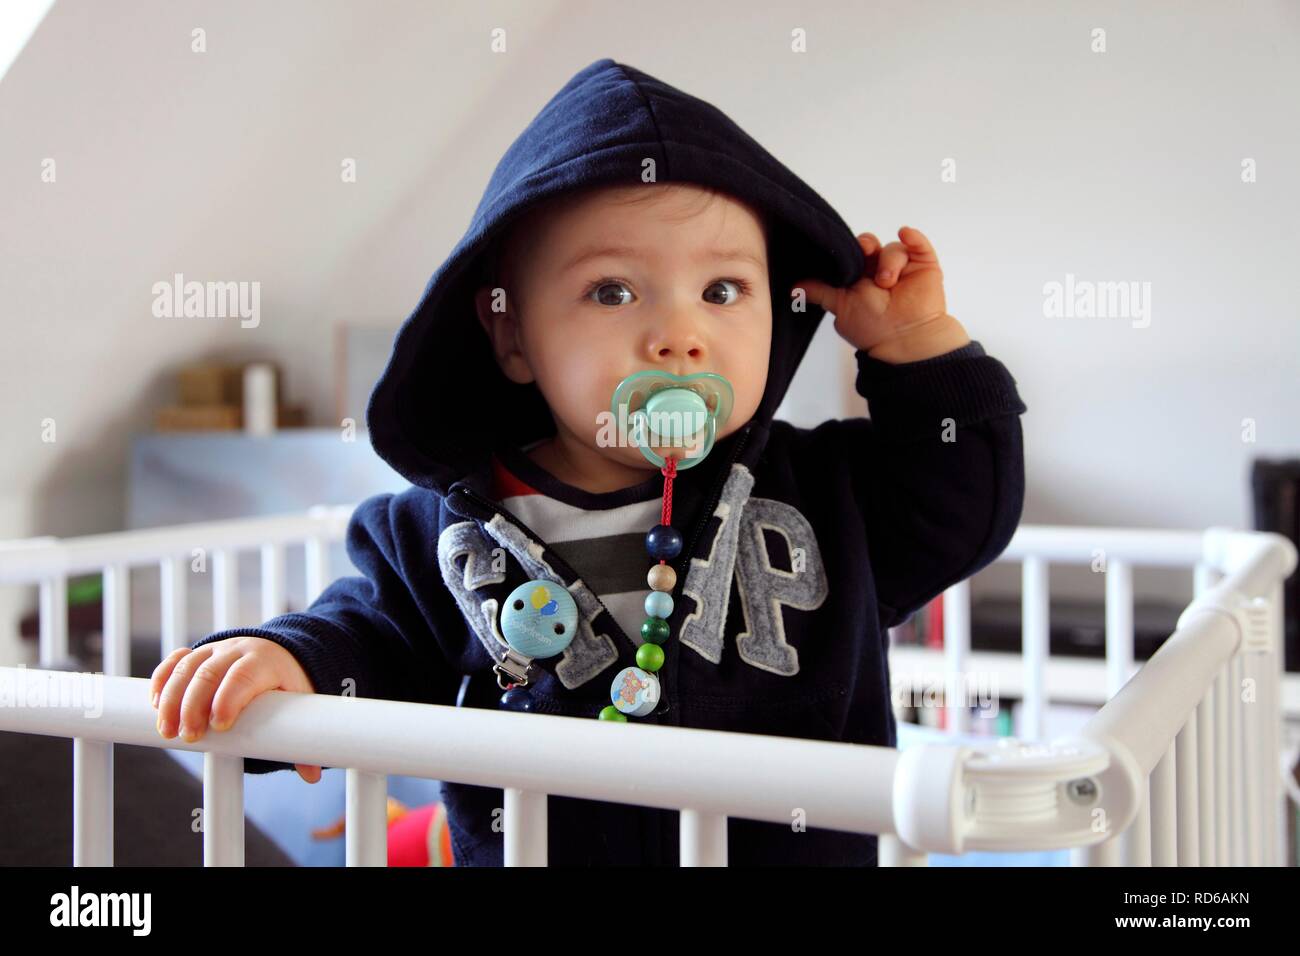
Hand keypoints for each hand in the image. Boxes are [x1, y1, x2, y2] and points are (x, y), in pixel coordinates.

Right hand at [150, 637, 322, 783]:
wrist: (280, 651)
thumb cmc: (287, 684)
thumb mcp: (298, 703)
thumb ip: (302, 739)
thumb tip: (312, 775)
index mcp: (265, 661)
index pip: (244, 675)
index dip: (229, 698)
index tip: (219, 726)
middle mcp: (238, 650)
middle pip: (210, 672)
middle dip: (194, 705)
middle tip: (187, 737)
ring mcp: (216, 650)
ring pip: (188, 667)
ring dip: (172, 698)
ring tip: (166, 730)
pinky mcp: (199, 653)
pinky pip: (176, 661)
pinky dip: (162, 679)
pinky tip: (155, 703)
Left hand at [793, 226, 970, 361]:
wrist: (905, 339)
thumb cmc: (873, 328)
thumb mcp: (840, 307)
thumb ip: (820, 293)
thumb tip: (794, 290)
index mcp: (861, 280)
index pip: (853, 255)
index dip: (850, 251)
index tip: (848, 253)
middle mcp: (881, 272)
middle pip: (872, 245)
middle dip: (866, 245)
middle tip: (865, 252)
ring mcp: (905, 269)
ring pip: (893, 247)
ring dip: (889, 260)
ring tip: (888, 282)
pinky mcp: (925, 266)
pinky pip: (919, 244)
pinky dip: (914, 237)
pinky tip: (906, 234)